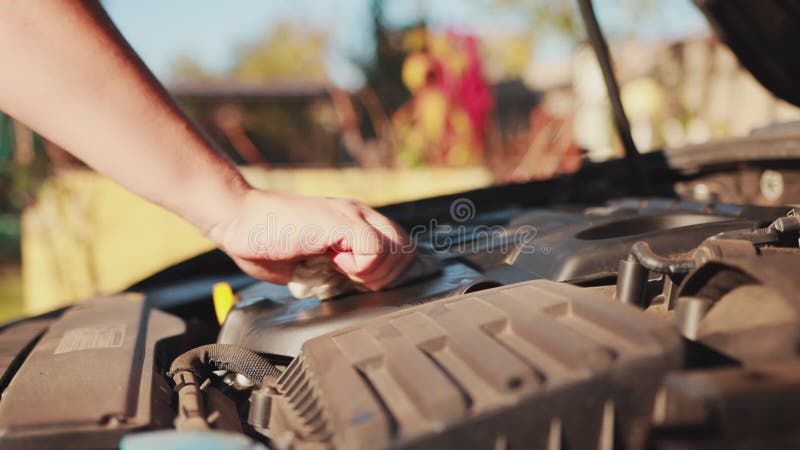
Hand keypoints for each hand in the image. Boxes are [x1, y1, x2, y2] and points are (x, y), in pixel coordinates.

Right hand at [207, 189, 415, 289]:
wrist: (239, 221)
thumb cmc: (267, 244)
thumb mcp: (314, 263)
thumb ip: (340, 270)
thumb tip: (361, 290)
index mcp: (356, 224)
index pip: (402, 249)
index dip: (389, 274)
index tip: (361, 283)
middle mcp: (360, 214)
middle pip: (408, 250)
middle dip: (386, 277)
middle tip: (353, 278)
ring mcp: (353, 215)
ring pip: (398, 251)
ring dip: (373, 272)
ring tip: (339, 268)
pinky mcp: (342, 221)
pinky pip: (375, 251)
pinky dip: (358, 267)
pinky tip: (331, 261)